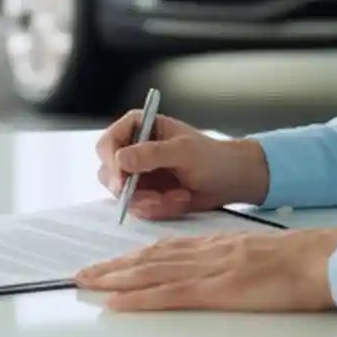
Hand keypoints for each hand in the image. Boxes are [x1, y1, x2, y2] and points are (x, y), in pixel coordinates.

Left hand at [75, 228, 336, 311]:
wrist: (326, 258)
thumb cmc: (308, 261)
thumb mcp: (267, 257)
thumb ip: (242, 262)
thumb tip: (230, 274)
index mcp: (221, 244)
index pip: (168, 248)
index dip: (136, 255)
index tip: (113, 261)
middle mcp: (209, 252)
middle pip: (151, 258)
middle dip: (115, 266)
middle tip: (84, 273)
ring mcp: (211, 269)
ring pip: (152, 272)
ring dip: (115, 279)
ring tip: (87, 283)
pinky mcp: (218, 289)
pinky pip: (169, 294)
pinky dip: (138, 299)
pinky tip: (116, 303)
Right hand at [96, 110, 269, 220]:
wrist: (230, 180)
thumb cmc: (211, 157)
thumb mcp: (184, 152)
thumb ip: (152, 154)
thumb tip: (120, 159)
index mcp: (138, 126)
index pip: (107, 143)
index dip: (110, 163)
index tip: (122, 183)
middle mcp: (132, 149)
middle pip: (107, 172)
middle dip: (130, 190)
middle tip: (154, 199)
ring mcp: (137, 174)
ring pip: (122, 195)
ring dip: (150, 202)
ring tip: (180, 196)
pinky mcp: (145, 194)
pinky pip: (138, 208)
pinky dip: (159, 209)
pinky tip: (181, 199)